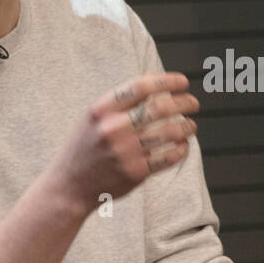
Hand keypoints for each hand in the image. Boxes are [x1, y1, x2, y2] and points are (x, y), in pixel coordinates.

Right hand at [50, 72, 198, 211]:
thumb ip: (122, 98)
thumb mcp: (94, 116)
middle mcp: (113, 128)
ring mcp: (125, 152)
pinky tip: (183, 145)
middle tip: (194, 103)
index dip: (168, 81)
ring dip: (187, 126)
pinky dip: (182, 149)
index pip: (142, 86)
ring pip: (170, 132)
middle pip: (160, 107)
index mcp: (102, 109)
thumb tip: (155, 76)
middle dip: (184, 102)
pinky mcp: (135, 173)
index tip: (183, 82)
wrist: (69, 186)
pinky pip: (168, 157)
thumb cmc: (86, 146)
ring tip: (191, 125)